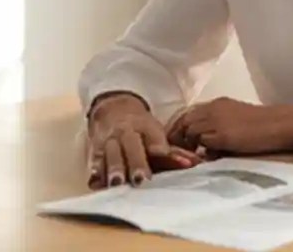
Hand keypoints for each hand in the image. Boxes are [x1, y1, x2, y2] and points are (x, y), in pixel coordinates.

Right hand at [86, 94, 201, 189]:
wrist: (114, 109)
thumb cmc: (141, 127)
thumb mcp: (158, 133)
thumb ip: (176, 152)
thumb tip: (197, 164)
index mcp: (146, 128)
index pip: (155, 139)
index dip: (161, 149)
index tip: (165, 156)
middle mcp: (127, 133)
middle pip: (131, 147)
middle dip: (136, 163)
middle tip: (140, 179)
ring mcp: (110, 141)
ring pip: (111, 154)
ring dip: (114, 169)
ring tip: (117, 183)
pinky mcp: (96, 150)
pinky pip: (95, 161)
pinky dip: (96, 171)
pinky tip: (95, 182)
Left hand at [166, 97, 292, 155]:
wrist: (281, 124)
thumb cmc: (264, 126)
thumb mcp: (237, 121)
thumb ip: (219, 129)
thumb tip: (205, 148)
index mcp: (217, 103)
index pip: (187, 113)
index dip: (180, 128)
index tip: (179, 142)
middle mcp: (213, 108)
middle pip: (183, 120)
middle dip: (178, 136)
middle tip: (180, 152)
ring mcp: (216, 120)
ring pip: (188, 130)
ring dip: (188, 144)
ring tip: (193, 157)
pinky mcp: (222, 135)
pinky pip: (201, 142)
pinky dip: (199, 151)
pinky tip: (205, 159)